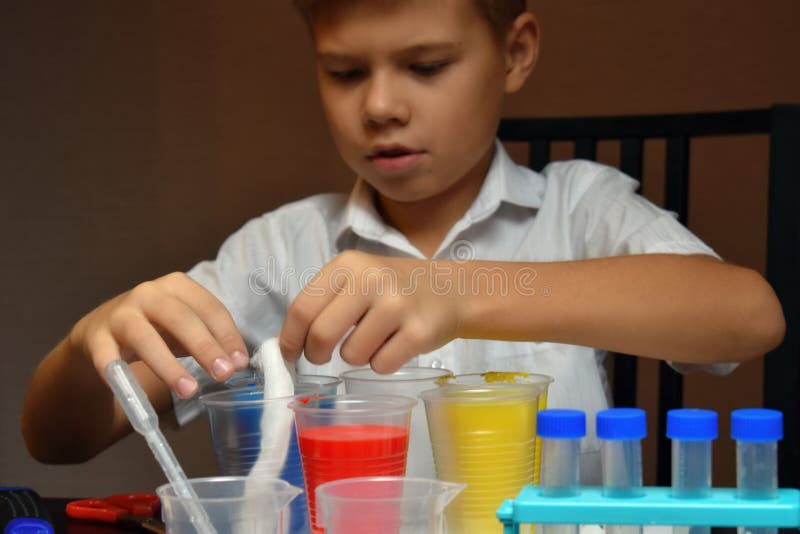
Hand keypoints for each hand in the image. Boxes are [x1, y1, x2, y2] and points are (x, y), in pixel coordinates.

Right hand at [71, 272, 248, 397]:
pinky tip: (134, 395)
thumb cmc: (155, 328)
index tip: (240, 363)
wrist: (100, 330)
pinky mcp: (96, 337)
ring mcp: (119, 313)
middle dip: (205, 347)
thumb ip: (210, 339)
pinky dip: (119, 374)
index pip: (209, 308)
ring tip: (189, 391)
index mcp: (177, 285)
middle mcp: (148, 293)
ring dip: (169, 366)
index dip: (227, 335)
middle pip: (181, 319)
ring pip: (145, 337)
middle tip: (224, 374)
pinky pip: (107, 358)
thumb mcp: (185, 327)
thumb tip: (237, 362)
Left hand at [279, 251, 461, 372]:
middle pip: (321, 335)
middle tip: (323, 357)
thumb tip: (288, 343)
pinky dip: (383, 363)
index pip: (303, 308)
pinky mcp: (418, 332)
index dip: (290, 338)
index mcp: (348, 265)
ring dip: (357, 357)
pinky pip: (381, 365)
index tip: (290, 354)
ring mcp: (396, 306)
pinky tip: (396, 344)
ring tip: (375, 339)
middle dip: (316, 354)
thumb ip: (325, 301)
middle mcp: (371, 280)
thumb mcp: (358, 277)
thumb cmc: (394, 288)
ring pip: (351, 355)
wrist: (452, 290)